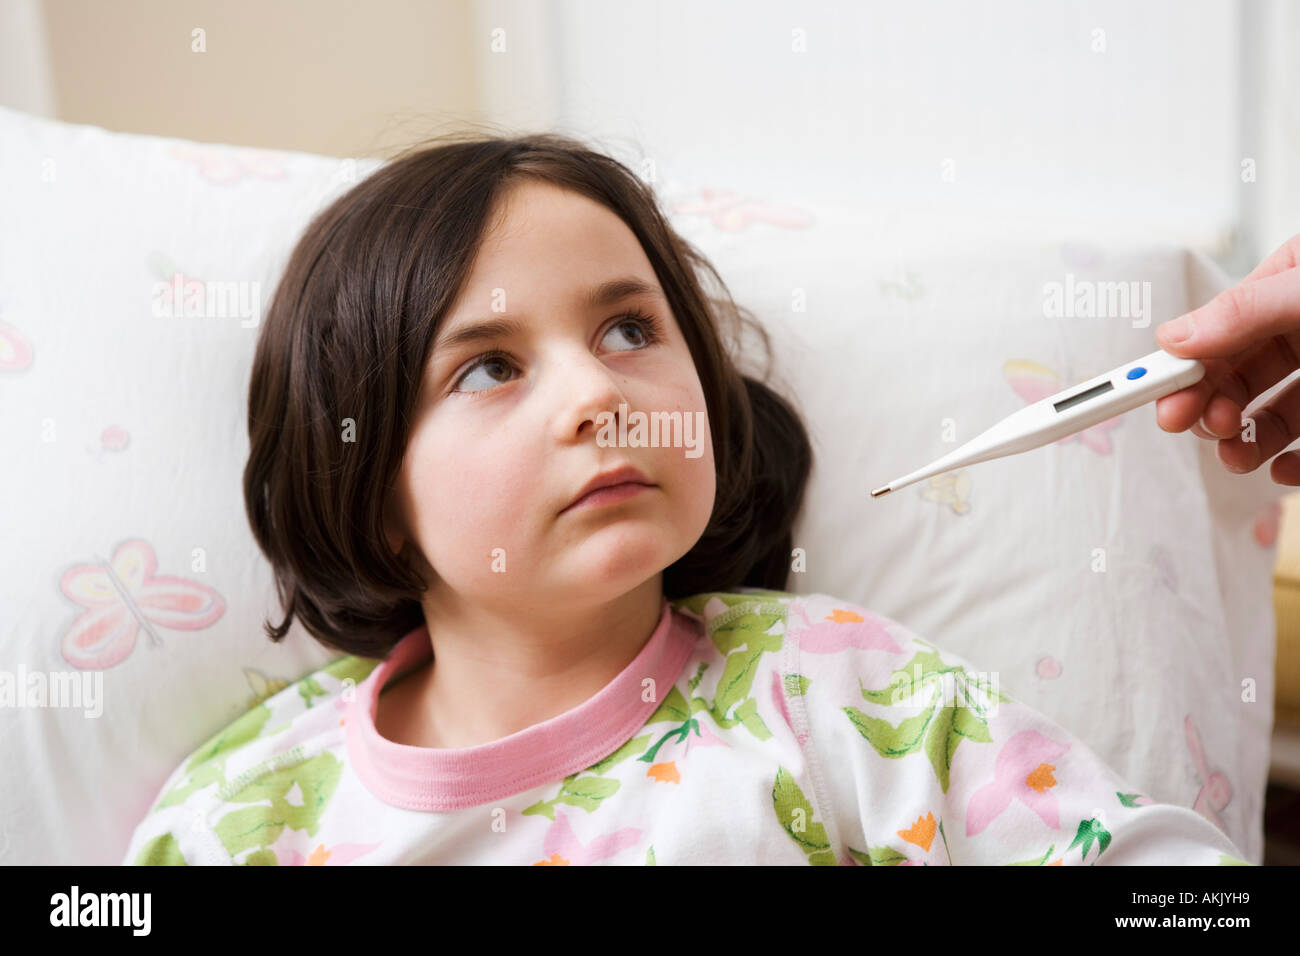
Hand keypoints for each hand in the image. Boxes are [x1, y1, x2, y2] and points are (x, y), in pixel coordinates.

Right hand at [1154, 233, 1299, 485]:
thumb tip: (1173, 338)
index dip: (1172, 363)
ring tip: (1235, 453)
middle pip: (1234, 377)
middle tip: (1190, 422)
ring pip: (1269, 416)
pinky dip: (1291, 466)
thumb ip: (1246, 310)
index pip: (1214, 330)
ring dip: (1241, 441)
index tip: (1135, 392)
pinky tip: (1283, 469)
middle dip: (1206, 406)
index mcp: (1286, 286)